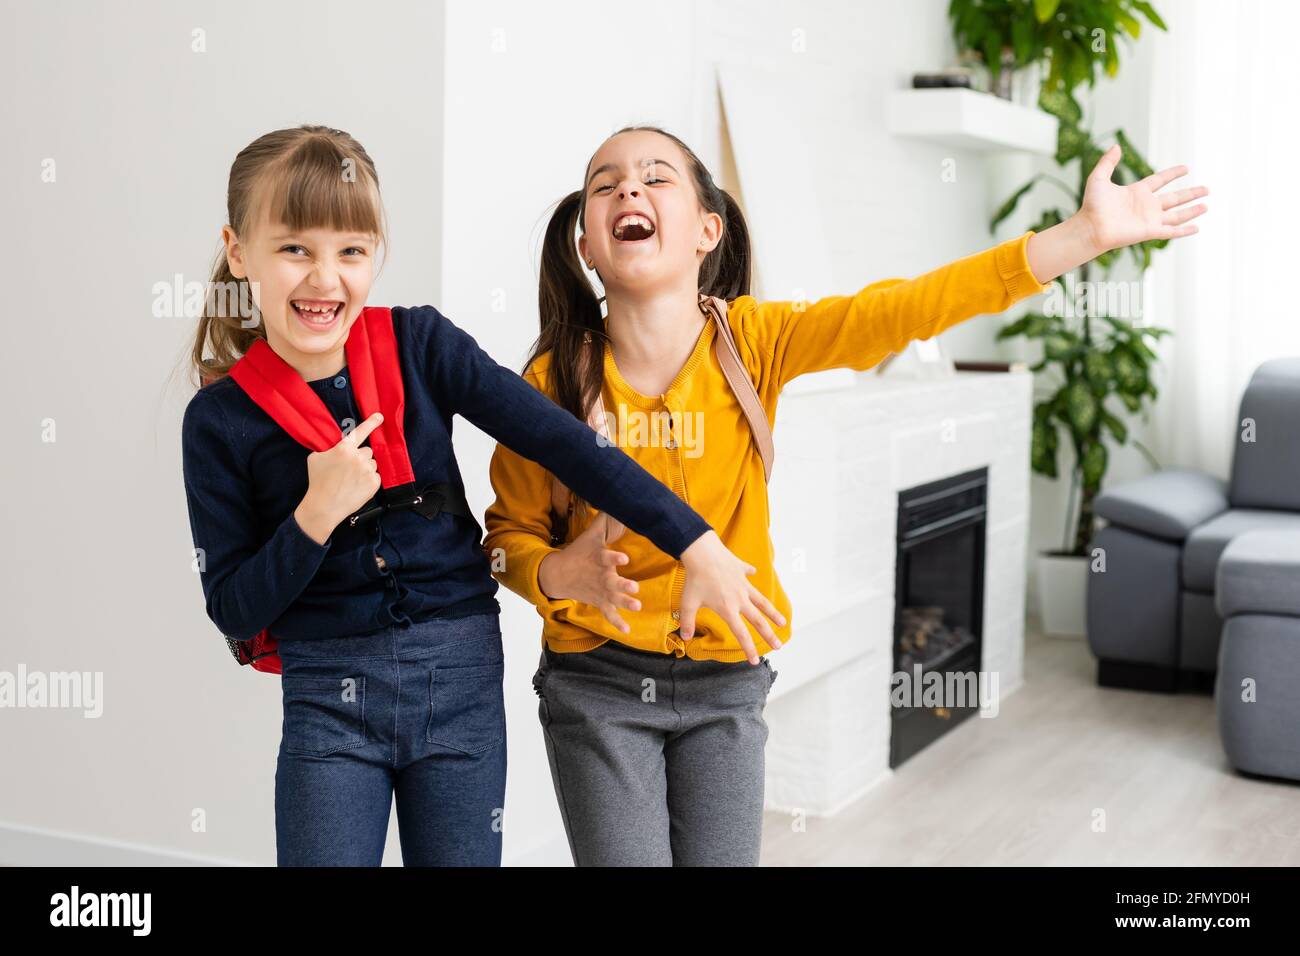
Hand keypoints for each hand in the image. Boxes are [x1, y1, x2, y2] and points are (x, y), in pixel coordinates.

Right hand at [295, 412, 383, 543]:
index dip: (371, 422)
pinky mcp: (374, 482)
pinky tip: (356, 486)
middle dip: (359, 457)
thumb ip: (329, 448)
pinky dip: (368, 480)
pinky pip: (376, 475)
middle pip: (366, 451)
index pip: (360, 431)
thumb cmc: (318, 481)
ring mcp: (367, 470)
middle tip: (347, 469)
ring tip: (351, 479)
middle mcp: (358, 457)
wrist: (324, 506)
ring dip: (365, 468)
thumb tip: (336, 446)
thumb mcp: (316, 458)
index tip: (380, 416)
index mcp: (344, 448)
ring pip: (372, 463)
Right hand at [537, 512, 640, 633]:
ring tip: (637, 606)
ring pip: (613, 599)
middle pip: (612, 582)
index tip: (624, 558)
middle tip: (634, 587)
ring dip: (624, 603)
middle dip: (622, 585)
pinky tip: (628, 630)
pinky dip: (617, 623)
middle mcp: (600, 576)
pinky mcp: (599, 602)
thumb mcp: (591, 535)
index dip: (614, 558)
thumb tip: (617, 499)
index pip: (606, 557)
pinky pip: (608, 615)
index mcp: (599, 559)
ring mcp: (599, 591)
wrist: (558, 574)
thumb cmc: (579, 552)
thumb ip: (605, 520)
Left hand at [678, 530, 785, 664]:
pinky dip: (750, 573)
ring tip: (783, 622)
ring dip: (773, 612)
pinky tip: (752, 573)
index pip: (741, 634)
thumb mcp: (687, 603)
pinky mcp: (741, 570)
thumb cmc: (694, 579)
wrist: (703, 553)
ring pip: (762, 601)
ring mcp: (743, 584)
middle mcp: (740, 599)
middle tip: (779, 646)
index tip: (755, 661)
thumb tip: (684, 637)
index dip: (749, 649)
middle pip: (758, 621)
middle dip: (769, 635)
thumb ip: (687, 622)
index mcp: (728, 610)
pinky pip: (748, 573)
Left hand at [1026, 145, 1207, 284]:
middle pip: (1174, 198)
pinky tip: (1197, 228)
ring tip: (1207, 206)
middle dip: (1191, 194)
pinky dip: (1185, 230)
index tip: (1186, 168)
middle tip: (1207, 189)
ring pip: (1177, 214)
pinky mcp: (1150, 231)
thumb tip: (1116, 146)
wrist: (1090, 227)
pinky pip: (1172, 231)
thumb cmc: (1091, 205)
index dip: (1173, 174)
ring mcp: (1150, 219)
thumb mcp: (1099, 178)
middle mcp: (1146, 206)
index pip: (1160, 180)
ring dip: (1192, 210)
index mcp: (1137, 192)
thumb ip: (1108, 162)